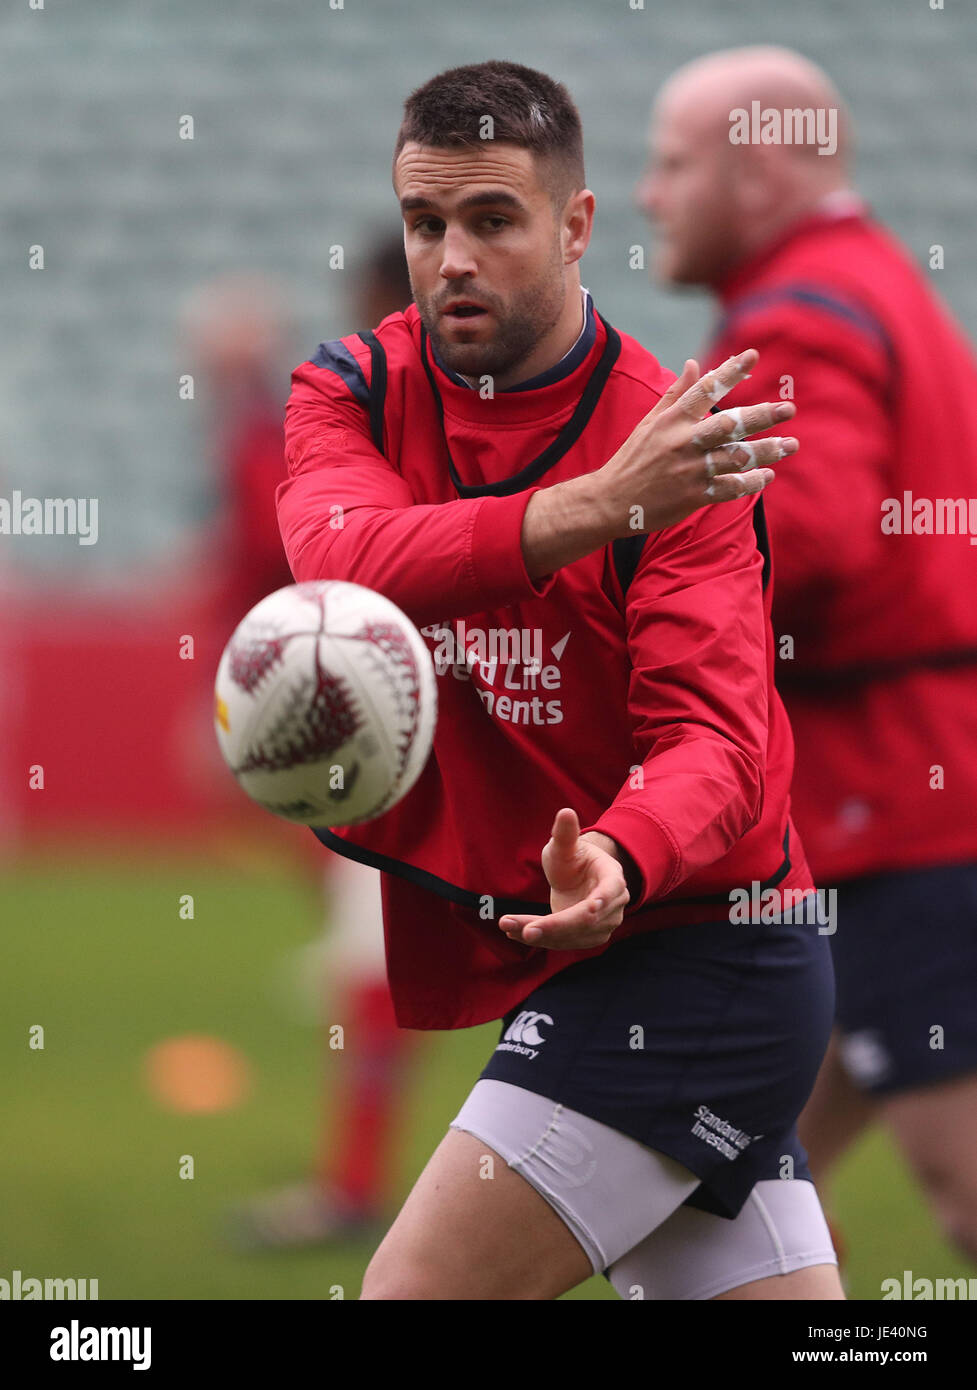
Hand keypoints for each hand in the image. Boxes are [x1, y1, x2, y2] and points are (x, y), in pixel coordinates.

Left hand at [499, 808, 629, 950]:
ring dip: (539, 935)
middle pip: (585, 922)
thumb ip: (566, 833)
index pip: (608, 894)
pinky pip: (561, 942)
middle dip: (554, 927)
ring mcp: (601, 927)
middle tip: (525, 929)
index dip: (598, 904)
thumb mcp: (565, 845)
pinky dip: (538, 938)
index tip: (588, 909)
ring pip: (570, 937)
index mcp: (612, 880)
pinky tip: (514, 931)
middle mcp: (612, 908)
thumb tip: (565, 812)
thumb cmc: (573, 858)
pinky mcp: (584, 939)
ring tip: (509, 926)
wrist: (577, 878)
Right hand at [596, 348, 797, 535]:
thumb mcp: (650, 422)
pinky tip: (767, 476)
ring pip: (737, 457)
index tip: (753, 355)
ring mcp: (691, 470)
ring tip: (791, 445)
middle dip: (763, 416)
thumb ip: (676, 394)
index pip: (706, 390)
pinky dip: (751, 482)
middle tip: (789, 408)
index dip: (730, 371)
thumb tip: (694, 364)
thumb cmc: (632, 458)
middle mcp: (684, 442)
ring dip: (767, 451)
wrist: (611, 501)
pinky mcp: (694, 496)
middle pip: (731, 424)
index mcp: (672, 420)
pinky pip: (730, 488)